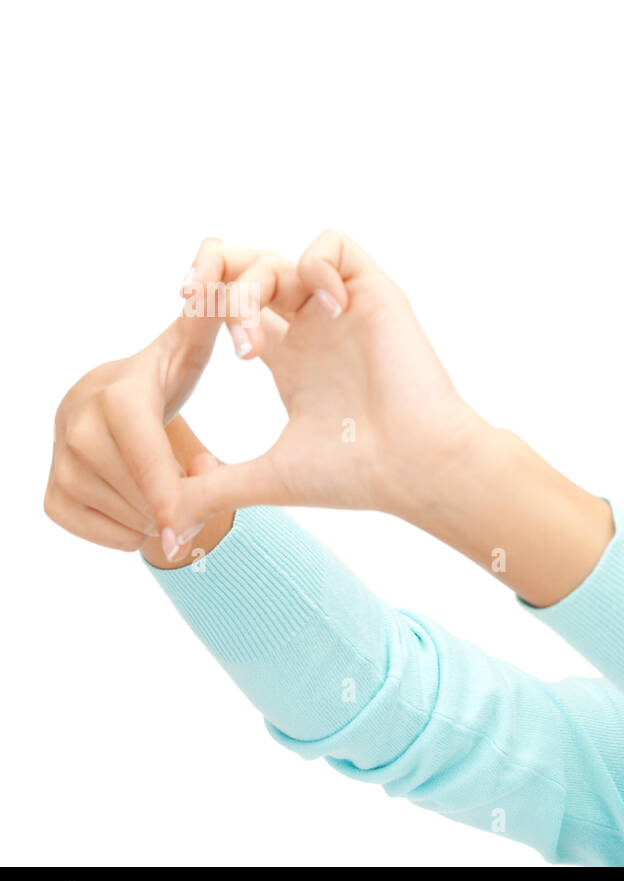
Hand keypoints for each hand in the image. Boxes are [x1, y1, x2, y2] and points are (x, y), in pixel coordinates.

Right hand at [45, 238, 260, 553]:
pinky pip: (87, 525)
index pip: (136, 437)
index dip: (163, 479)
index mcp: (116, 390)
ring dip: (151, 516)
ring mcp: (57, 454)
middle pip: (126, 481)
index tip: (191, 514)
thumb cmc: (166, 375)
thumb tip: (215, 249)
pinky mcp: (51, 490)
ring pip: (111, 508)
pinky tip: (144, 512)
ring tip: (176, 496)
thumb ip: (210, 311)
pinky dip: (121, 532)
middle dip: (168, 500)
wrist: (116, 404)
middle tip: (199, 494)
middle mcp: (75, 419)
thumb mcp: (192, 347)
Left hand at [169, 229, 492, 534]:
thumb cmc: (358, 476)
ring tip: (251, 347)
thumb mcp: (270, 479)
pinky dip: (315, 263)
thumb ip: (215, 493)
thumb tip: (167, 526)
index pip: (232, 308)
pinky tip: (322, 308)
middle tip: (193, 299)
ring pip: (280, 258)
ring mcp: (342, 309)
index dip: (200, 305)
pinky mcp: (373, 294)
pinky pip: (334, 245)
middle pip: (249, 269)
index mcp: (290, 360)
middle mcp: (313, 329)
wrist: (418, 467)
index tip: (183, 323)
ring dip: (249, 286)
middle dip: (212, 273)